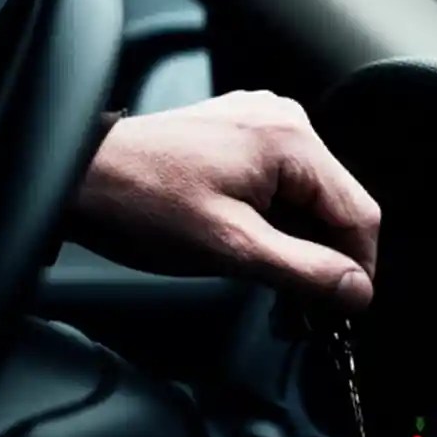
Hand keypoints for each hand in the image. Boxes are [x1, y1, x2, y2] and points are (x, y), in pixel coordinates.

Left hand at [71, 91, 380, 310]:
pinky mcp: (236, 136)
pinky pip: (278, 186)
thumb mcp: (232, 249)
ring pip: (306, 200)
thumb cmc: (139, 201)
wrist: (77, 175)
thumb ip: (304, 271)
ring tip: (276, 293)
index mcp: (290, 140)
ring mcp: (258, 125)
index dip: (358, 270)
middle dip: (324, 263)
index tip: (346, 311)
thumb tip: (354, 289)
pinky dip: (275, 226)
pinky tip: (257, 256)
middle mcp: (282, 122)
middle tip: (304, 315)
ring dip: (299, 248)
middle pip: (334, 206)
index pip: (359, 213)